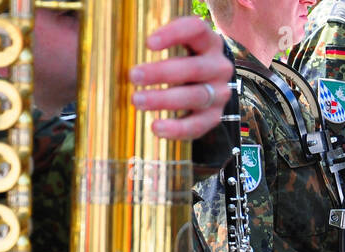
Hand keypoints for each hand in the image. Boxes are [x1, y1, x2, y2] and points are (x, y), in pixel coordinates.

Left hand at [130, 15, 232, 140]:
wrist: (209, 85)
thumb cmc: (184, 60)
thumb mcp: (179, 46)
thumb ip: (161, 44)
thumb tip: (124, 56)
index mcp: (209, 42)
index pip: (196, 30)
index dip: (174, 34)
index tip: (148, 43)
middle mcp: (219, 67)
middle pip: (193, 68)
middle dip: (161, 73)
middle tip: (133, 76)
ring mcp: (219, 93)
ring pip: (195, 97)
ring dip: (164, 99)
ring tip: (138, 101)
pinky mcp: (214, 117)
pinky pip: (197, 125)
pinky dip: (176, 128)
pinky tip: (155, 127)